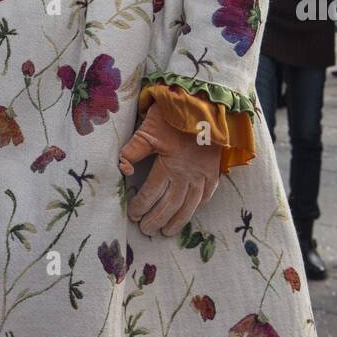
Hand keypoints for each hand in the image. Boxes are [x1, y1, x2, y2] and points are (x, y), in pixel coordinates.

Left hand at [118, 103, 221, 236]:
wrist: (206, 105)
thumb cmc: (174, 115)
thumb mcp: (148, 129)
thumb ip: (133, 150)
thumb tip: (122, 169)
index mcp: (169, 166)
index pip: (152, 193)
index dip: (141, 205)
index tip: (132, 214)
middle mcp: (187, 175)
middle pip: (170, 205)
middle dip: (156, 219)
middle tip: (146, 229)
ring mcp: (202, 175)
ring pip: (189, 205)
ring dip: (177, 221)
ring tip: (166, 232)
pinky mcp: (214, 171)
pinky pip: (207, 195)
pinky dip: (198, 206)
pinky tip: (191, 213)